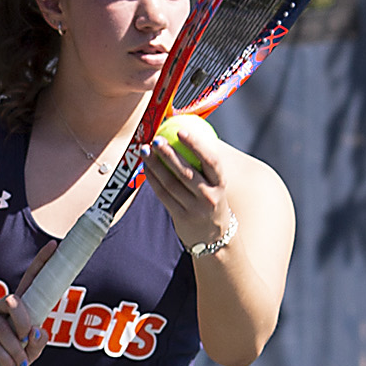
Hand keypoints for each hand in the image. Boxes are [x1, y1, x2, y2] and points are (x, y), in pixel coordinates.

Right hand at [0, 240, 56, 365]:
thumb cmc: (6, 358)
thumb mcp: (28, 355)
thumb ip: (37, 344)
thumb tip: (38, 331)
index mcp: (17, 308)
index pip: (30, 279)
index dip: (41, 262)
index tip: (54, 246)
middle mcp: (0, 307)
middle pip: (14, 301)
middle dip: (24, 322)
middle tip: (26, 339)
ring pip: (3, 328)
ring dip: (15, 350)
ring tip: (18, 363)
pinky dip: (5, 359)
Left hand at [144, 123, 234, 252]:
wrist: (214, 237)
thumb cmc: (211, 199)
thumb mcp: (215, 183)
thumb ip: (204, 162)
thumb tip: (189, 128)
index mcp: (220, 184)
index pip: (210, 161)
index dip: (196, 145)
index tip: (181, 131)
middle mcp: (209, 196)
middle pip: (186, 172)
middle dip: (169, 154)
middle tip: (156, 139)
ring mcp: (194, 208)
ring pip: (170, 183)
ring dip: (155, 165)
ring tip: (145, 150)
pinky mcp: (181, 217)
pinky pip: (163, 195)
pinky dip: (152, 180)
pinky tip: (145, 167)